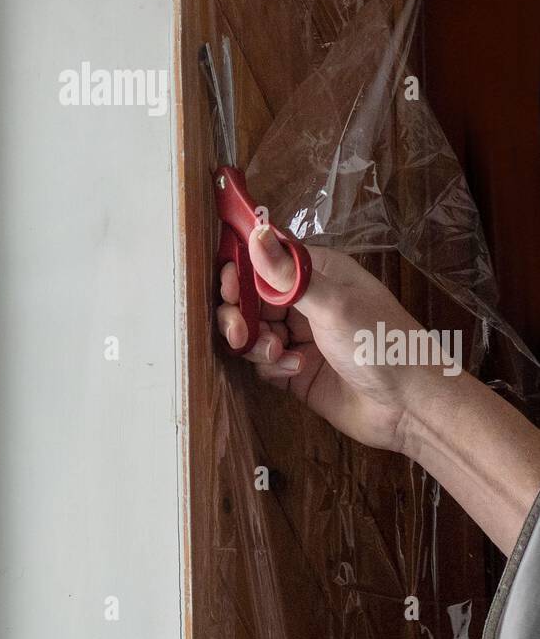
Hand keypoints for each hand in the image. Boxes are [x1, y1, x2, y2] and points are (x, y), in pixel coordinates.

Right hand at [218, 229, 429, 453]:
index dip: (241, 270)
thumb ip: (288, 275)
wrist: (409, 406)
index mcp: (316, 272)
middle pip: (250, 297)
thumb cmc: (380, 342)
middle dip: (239, 312)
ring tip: (276, 353)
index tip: (229, 287)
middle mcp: (305, 300)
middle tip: (239, 332)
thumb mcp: (333, 304)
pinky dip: (269, 366)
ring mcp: (299, 336)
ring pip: (252, 331)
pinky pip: (263, 363)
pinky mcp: (295, 370)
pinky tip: (294, 370)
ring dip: (255, 342)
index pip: (265, 259)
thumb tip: (256, 232)